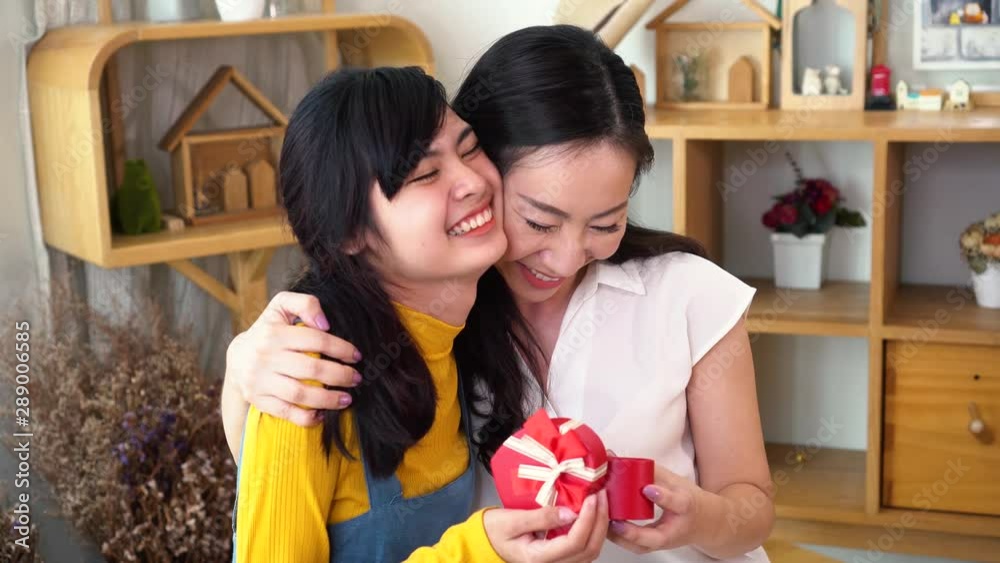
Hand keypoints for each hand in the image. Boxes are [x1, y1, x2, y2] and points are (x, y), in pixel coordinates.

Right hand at [225, 291, 363, 426]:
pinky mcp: (257, 399)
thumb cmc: (269, 330)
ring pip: (300, 394)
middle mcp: (265, 357)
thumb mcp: (282, 307)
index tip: (356, 356)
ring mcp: (260, 380)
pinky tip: (321, 415)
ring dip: (328, 399)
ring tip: (346, 399)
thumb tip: (325, 324)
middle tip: (356, 378)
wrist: (237, 357)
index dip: (341, 348)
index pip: (316, 340)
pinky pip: (285, 412)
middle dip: (340, 375)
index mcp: (274, 333)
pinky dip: (305, 417)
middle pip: (312, 369)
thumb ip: (305, 304)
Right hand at [484, 491, 608, 561]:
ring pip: (590, 551)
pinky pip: (584, 547)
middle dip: (600, 521)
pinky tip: (593, 512)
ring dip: (599, 526)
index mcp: (538, 558)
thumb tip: (569, 512)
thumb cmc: (494, 530)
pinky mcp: (561, 556)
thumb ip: (541, 517)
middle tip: (601, 495)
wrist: (486, 541)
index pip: (573, 543)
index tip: (591, 498)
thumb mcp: (513, 520)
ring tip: (600, 501)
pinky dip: (593, 530)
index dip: (587, 520)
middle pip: (589, 549)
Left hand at [607, 465, 711, 553]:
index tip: (648, 488)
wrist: (703, 523)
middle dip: (626, 528)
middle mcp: (674, 531)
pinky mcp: (651, 547)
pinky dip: (617, 537)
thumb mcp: (676, 481)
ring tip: (601, 518)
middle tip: (609, 512)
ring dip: (617, 535)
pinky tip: (604, 524)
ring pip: (637, 546)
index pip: (677, 504)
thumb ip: (652, 472)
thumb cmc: (689, 502)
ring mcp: (661, 544)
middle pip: (650, 538)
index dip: (662, 496)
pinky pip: (632, 546)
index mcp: (685, 508)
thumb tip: (622, 460)